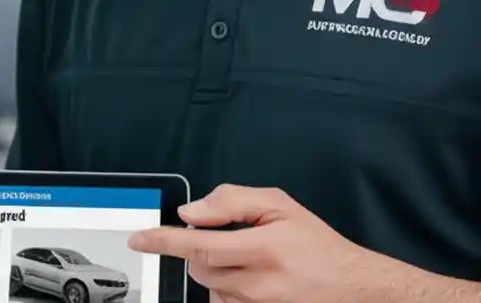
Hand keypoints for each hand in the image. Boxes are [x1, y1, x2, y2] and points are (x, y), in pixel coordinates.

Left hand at [127, 184, 390, 302]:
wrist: (354, 287)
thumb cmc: (316, 245)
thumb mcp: (280, 206)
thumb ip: (231, 202)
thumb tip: (190, 213)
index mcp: (264, 248)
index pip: (198, 245)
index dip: (163, 242)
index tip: (138, 239)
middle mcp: (259, 283)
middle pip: (199, 267)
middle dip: (200, 251)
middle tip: (231, 241)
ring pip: (208, 288)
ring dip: (215, 271)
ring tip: (248, 262)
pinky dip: (226, 290)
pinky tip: (250, 280)